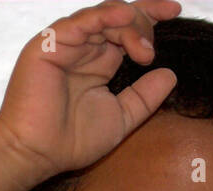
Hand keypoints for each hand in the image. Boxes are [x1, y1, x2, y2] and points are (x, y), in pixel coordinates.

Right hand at [0, 0, 181, 182]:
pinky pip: (79, 21)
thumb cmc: (71, 142)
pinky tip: (124, 18)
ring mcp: (65, 44)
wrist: (36, 154)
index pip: (126, 29)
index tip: (175, 11)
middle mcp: (82, 49)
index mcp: (98, 62)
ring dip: (127, 23)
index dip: (150, 16)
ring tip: (142, 46)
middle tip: (149, 53)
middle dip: (142, 24)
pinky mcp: (48, 44)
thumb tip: (171, 74)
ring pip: (102, 16)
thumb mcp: (120, 118)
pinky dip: (103, 17)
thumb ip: (145, 97)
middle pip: (118, 17)